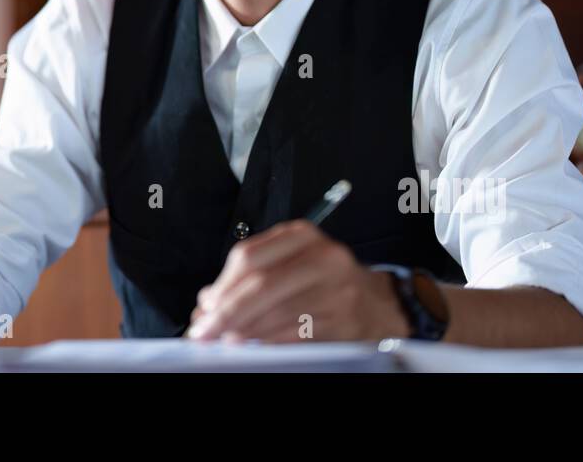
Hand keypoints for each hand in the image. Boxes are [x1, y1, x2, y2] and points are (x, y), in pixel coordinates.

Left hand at [184, 220, 410, 342]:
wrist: (379, 304)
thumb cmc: (325, 283)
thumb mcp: (292, 265)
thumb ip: (252, 277)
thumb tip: (207, 303)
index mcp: (303, 235)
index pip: (249, 256)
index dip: (222, 285)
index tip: (204, 306)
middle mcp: (322, 256)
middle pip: (260, 284)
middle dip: (226, 311)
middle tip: (203, 331)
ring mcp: (335, 289)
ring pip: (275, 312)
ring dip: (242, 331)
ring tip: (222, 341)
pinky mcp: (342, 320)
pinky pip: (294, 334)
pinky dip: (267, 342)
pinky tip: (251, 347)